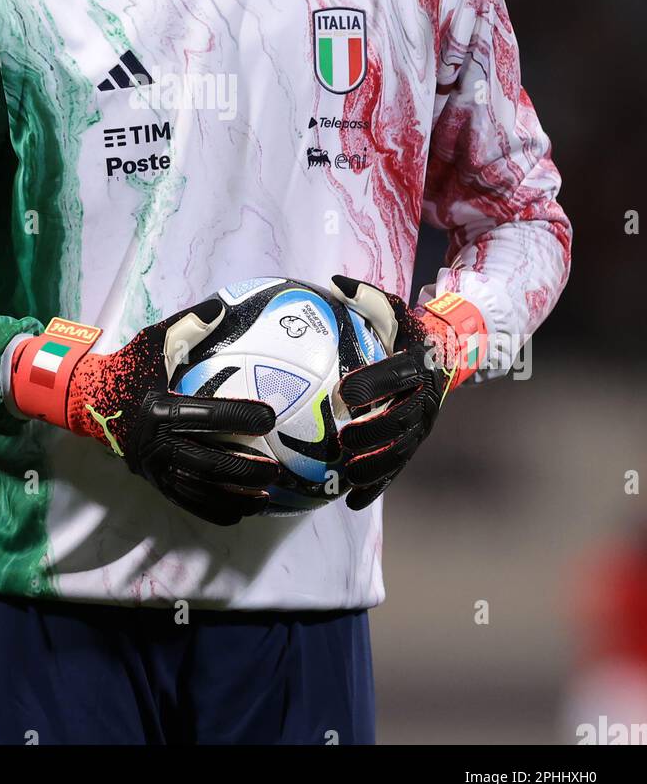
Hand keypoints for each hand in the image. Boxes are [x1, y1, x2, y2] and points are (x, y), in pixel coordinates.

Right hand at [8, 297, 279, 526]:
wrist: (88, 401)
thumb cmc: (128, 367)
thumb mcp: (153, 341)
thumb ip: (188, 326)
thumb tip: (222, 305)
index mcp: (158, 409)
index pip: (205, 417)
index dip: (238, 417)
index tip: (269, 416)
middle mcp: (155, 443)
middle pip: (206, 462)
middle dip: (244, 468)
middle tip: (275, 469)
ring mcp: (153, 467)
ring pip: (199, 487)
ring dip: (234, 495)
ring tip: (267, 497)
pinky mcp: (153, 481)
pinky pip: (186, 501)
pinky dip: (214, 510)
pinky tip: (241, 513)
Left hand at [328, 275, 466, 509]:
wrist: (449, 353)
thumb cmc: (409, 329)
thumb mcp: (392, 308)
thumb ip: (365, 296)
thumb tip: (334, 282)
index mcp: (418, 364)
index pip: (396, 374)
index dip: (373, 383)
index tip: (344, 392)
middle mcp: (425, 398)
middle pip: (402, 420)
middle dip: (374, 433)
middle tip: (343, 440)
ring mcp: (422, 424)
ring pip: (401, 451)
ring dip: (375, 466)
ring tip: (348, 475)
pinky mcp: (415, 441)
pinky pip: (397, 467)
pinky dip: (377, 486)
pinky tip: (352, 501)